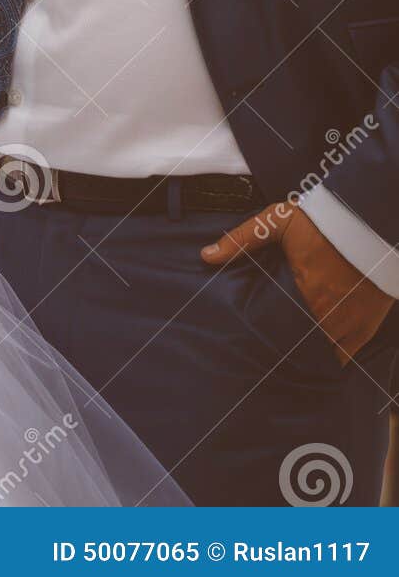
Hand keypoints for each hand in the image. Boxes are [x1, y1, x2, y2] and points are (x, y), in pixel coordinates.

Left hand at [202, 201, 394, 364]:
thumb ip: (242, 239)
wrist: (369, 219)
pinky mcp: (367, 326)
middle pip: (298, 346)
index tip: (253, 340)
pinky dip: (332, 356)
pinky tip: (317, 354)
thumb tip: (206, 255)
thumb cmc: (322, 220)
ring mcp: (350, 324)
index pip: (277, 330)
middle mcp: (328, 315)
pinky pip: (347, 355)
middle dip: (282, 348)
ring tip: (288, 354)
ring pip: (322, 354)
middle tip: (267, 350)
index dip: (265, 338)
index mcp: (304, 293)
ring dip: (305, 354)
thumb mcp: (278, 221)